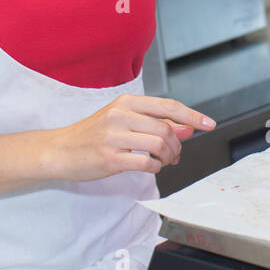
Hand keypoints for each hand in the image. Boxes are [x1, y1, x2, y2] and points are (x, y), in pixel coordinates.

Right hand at [45, 94, 214, 180]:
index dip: (192, 116)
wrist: (60, 150)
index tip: (209, 124)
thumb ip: (155, 124)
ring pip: (158, 145)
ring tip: (165, 161)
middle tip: (176, 155)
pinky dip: (155, 167)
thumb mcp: (124, 122)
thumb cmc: (93, 135)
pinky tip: (152, 167)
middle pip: (166, 128)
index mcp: (126, 102)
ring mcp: (113, 136)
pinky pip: (145, 163)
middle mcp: (120, 115)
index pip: (168, 106)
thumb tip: (187, 128)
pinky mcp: (109, 158)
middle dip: (177, 145)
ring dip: (169, 157)